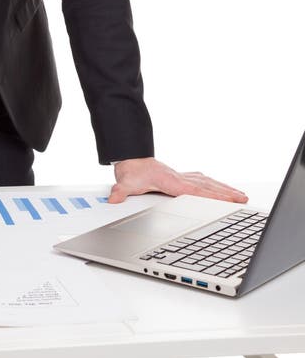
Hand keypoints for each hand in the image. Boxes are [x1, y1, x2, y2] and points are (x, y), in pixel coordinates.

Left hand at [108, 157, 248, 204]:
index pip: (196, 190)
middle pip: (208, 186)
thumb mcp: (124, 183)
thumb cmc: (131, 171)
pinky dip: (213, 184)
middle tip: (244, 200)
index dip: (213, 196)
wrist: (130, 157)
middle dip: (227, 193)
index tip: (229, 200)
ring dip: (224, 188)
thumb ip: (120, 192)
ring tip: (240, 195)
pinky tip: (219, 187)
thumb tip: (113, 199)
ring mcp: (181, 176)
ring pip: (207, 182)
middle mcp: (179, 177)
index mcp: (171, 181)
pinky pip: (201, 180)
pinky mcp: (180, 177)